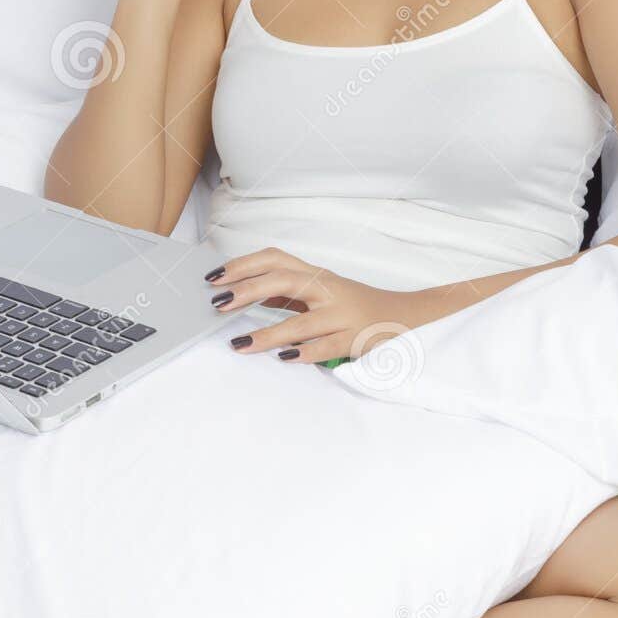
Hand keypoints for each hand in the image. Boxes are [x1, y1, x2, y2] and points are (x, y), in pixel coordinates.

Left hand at [203, 245, 443, 362]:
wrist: (401, 314)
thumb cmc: (352, 302)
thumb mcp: (319, 290)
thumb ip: (286, 292)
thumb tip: (244, 292)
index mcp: (315, 274)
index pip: (275, 259)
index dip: (244, 265)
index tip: (216, 277)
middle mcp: (327, 289)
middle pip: (283, 281)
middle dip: (248, 291)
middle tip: (219, 304)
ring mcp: (341, 314)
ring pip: (301, 322)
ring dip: (268, 334)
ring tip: (240, 344)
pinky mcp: (354, 339)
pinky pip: (326, 347)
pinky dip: (304, 353)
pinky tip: (284, 358)